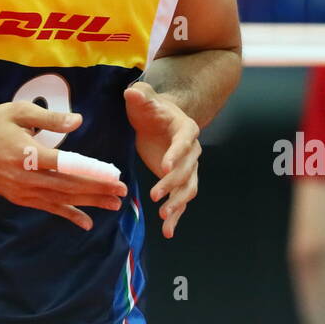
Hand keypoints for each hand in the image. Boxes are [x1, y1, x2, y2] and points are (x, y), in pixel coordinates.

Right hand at [0, 101, 129, 230]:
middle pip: (68, 186)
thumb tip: (78, 121)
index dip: (92, 172)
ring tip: (113, 205)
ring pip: (61, 199)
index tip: (114, 175)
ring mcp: (21, 191)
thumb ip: (50, 118)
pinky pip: (47, 207)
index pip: (67, 165)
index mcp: (27, 153)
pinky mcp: (18, 198)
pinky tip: (86, 221)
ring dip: (88, 203)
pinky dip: (68, 214)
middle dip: (97, 190)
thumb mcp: (19, 112)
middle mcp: (25, 176)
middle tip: (122, 192)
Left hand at [124, 81, 200, 237]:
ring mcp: (187, 167)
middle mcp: (192, 150)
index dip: (176, 155)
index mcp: (185, 129)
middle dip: (172, 183)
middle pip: (187, 169)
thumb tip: (133, 93)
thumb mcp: (143, 99)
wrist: (157, 120)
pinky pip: (181, 199)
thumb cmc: (149, 108)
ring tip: (164, 216)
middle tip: (156, 194)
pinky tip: (167, 230)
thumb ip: (140, 95)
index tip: (163, 167)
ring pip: (188, 188)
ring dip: (178, 202)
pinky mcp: (178, 180)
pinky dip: (176, 215)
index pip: (184, 143)